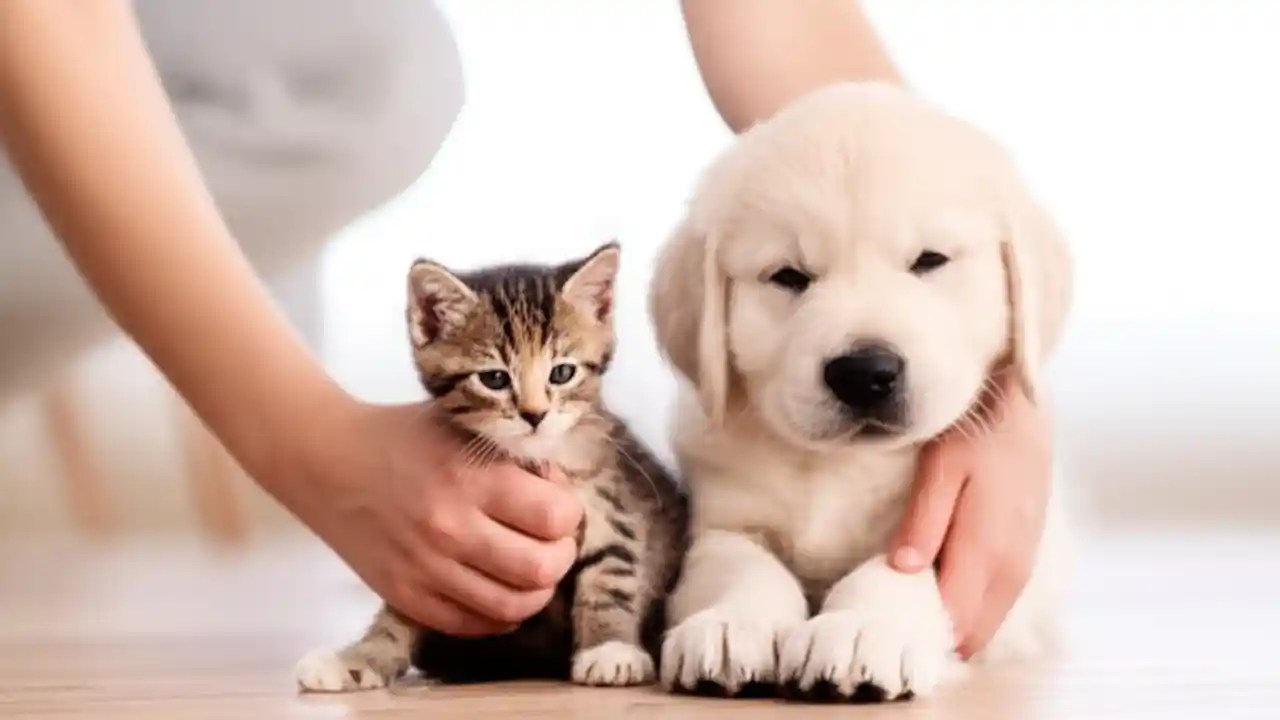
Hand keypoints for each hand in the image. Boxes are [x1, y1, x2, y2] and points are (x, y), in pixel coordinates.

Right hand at [271, 397, 582, 636]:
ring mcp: (424, 567)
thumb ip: (513, 453)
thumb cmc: (402, 436)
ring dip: (537, 591)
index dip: (570, 511)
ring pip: (511, 606)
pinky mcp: (404, 595)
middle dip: (562, 556)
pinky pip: (470, 624)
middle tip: (554, 541)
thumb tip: (562, 490)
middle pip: (541, 568)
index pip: (556, 516)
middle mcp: (449, 527)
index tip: (559, 502)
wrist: (325, 460)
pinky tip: (503, 592)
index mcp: (470, 476)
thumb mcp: (462, 423)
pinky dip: (499, 615)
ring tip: (533, 569)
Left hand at [888, 373, 1052, 658]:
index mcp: (987, 550)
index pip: (954, 620)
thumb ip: (923, 522)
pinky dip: (970, 607)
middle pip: (974, 632)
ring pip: (988, 619)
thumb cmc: (977, 431)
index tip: (882, 627)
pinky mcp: (1025, 553)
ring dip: (954, 623)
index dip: (919, 631)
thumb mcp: (941, 468)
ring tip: (909, 612)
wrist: (1027, 408)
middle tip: (890, 625)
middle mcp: (1012, 567)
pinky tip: (939, 592)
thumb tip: (900, 570)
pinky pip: (997, 600)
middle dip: (934, 636)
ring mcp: (1023, 562)